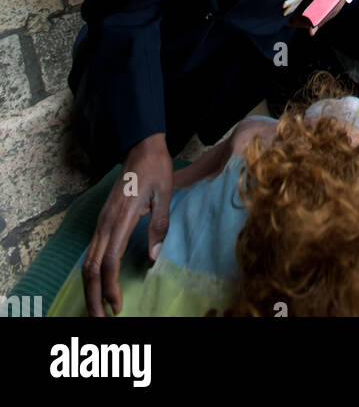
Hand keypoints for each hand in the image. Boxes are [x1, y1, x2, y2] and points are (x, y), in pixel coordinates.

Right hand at [82, 133, 173, 315]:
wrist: (141, 146)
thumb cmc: (156, 169)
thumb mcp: (165, 195)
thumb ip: (159, 226)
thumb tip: (153, 259)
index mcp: (121, 218)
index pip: (109, 262)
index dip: (111, 288)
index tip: (118, 306)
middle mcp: (105, 222)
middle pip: (90, 267)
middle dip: (93, 296)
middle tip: (100, 319)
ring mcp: (101, 221)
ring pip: (87, 261)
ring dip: (90, 287)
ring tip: (97, 308)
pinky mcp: (102, 220)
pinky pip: (91, 251)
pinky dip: (91, 272)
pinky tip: (99, 284)